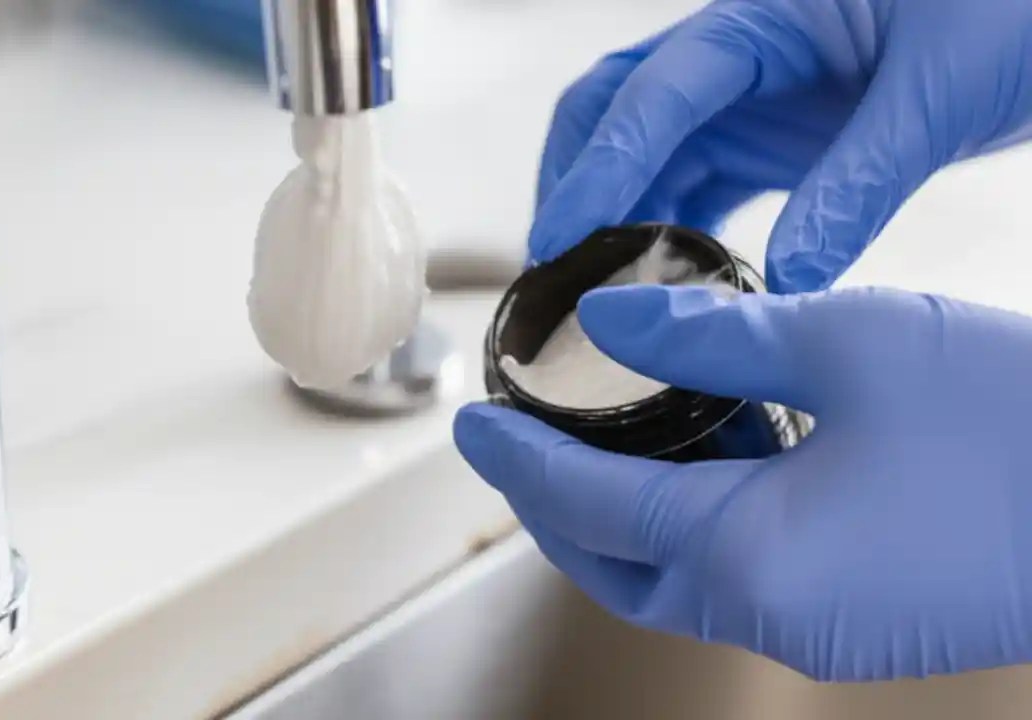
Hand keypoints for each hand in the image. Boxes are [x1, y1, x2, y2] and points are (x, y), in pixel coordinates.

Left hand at [455, 284, 1031, 680]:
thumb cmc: (1014, 427)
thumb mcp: (854, 343)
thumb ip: (712, 333)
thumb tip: (610, 319)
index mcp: (749, 555)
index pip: (586, 507)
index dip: (516, 461)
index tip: (470, 425)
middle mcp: (767, 612)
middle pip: (612, 567)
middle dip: (552, 507)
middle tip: (522, 439)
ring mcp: (812, 628)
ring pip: (669, 581)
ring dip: (621, 518)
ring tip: (606, 435)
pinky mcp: (850, 619)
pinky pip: (734, 580)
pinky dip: (693, 525)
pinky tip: (713, 454)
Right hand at [532, 0, 1031, 291]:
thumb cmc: (1006, 12)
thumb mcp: (937, 93)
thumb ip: (859, 182)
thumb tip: (789, 276)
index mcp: (760, 18)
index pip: (654, 93)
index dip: (601, 167)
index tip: (560, 236)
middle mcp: (736, 54)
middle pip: (612, 108)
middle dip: (573, 177)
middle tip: (554, 260)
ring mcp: (747, 96)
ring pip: (645, 152)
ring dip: (614, 213)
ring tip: (596, 286)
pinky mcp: (767, 136)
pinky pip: (694, 184)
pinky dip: (669, 231)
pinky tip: (667, 281)